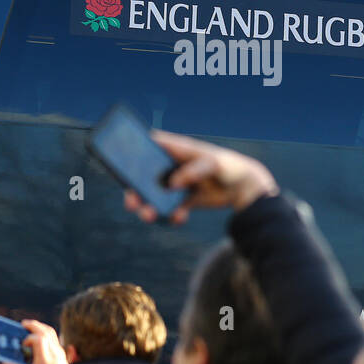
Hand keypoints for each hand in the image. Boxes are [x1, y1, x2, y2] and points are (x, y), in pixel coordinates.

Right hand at [22, 319, 81, 363]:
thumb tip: (5, 363)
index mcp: (45, 361)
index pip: (39, 340)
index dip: (29, 338)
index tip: (23, 343)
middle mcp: (53, 353)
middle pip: (45, 332)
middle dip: (33, 325)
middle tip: (23, 324)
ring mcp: (59, 351)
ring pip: (50, 332)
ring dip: (39, 326)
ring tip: (29, 325)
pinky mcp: (61, 351)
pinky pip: (53, 336)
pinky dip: (44, 331)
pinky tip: (37, 333)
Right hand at [123, 131, 279, 223]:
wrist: (243, 186)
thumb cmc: (226, 165)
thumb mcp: (213, 162)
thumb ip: (193, 170)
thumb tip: (173, 184)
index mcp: (174, 148)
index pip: (148, 145)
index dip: (132, 150)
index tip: (120, 163)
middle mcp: (170, 165)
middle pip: (144, 176)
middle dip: (135, 190)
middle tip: (131, 203)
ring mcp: (175, 183)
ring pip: (154, 195)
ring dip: (149, 207)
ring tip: (150, 216)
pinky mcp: (183, 199)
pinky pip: (171, 209)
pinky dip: (172, 216)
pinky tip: (180, 218)